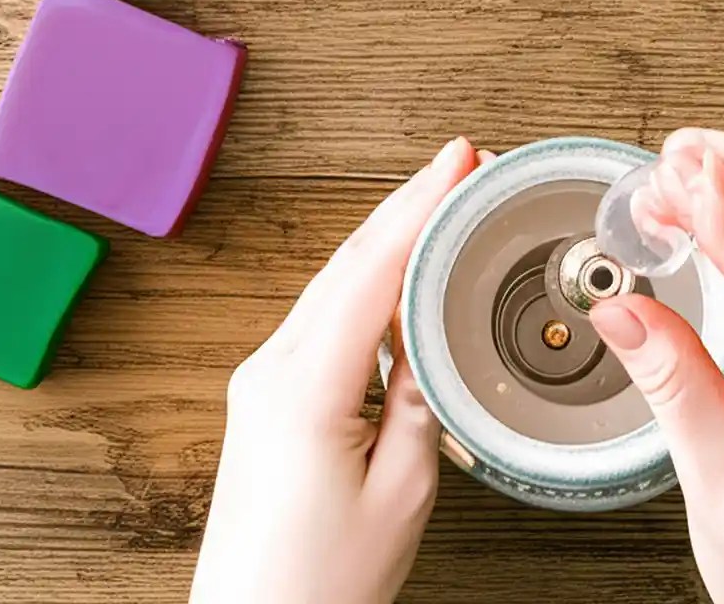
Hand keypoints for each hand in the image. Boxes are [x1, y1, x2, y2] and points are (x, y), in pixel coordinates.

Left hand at [190, 138, 482, 603]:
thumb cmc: (317, 580)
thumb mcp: (401, 492)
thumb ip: (422, 403)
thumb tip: (436, 344)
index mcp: (303, 388)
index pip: (371, 270)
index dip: (419, 206)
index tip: (458, 161)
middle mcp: (271, 371)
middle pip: (347, 263)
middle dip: (407, 207)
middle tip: (461, 169)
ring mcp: (263, 381)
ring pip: (333, 285)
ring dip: (388, 241)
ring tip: (442, 210)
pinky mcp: (268, 398)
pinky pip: (323, 319)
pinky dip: (367, 284)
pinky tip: (397, 277)